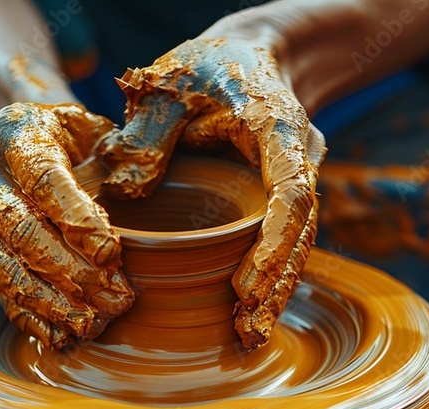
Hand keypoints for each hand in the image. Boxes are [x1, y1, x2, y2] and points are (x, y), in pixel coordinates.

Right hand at [0, 102, 133, 348]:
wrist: (34, 150)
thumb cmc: (80, 142)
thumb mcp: (104, 132)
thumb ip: (126, 153)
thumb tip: (138, 179)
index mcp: (14, 132)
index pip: (41, 177)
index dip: (75, 218)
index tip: (111, 253)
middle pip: (20, 230)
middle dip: (71, 272)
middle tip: (117, 298)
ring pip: (5, 267)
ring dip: (51, 303)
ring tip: (94, 324)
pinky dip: (31, 317)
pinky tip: (63, 335)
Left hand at [97, 37, 325, 348]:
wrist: (251, 53)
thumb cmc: (206, 66)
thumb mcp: (166, 84)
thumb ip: (146, 131)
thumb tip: (126, 191)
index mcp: (278, 128)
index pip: (291, 192)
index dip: (274, 243)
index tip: (249, 286)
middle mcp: (299, 157)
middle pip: (302, 230)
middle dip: (277, 283)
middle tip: (249, 330)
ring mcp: (297, 177)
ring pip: (298, 240)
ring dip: (278, 288)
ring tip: (251, 334)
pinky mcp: (283, 193)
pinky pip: (285, 237)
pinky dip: (271, 273)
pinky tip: (250, 307)